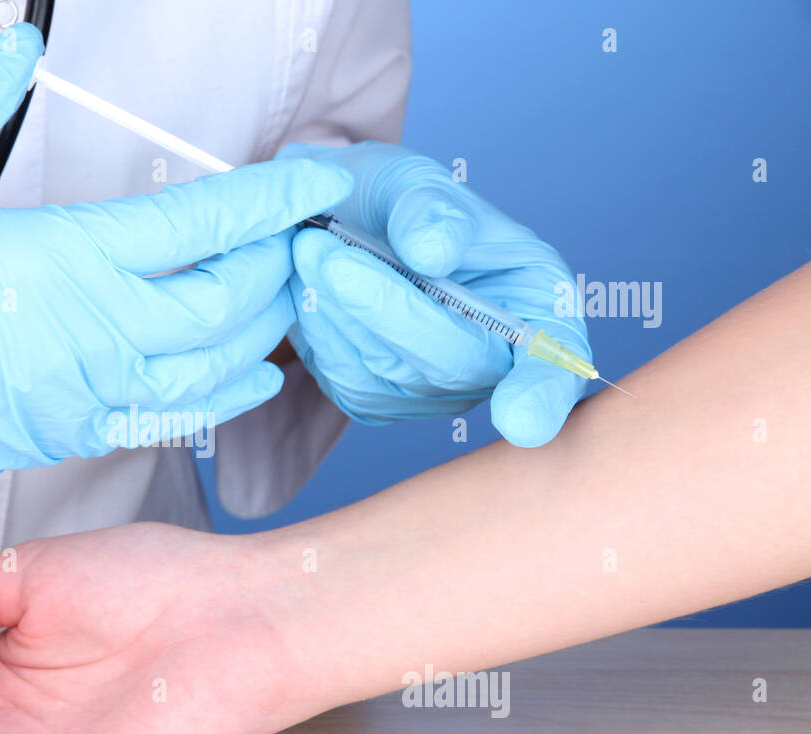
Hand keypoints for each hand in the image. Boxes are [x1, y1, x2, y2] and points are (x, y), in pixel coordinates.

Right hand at [0, 25, 352, 536]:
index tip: (322, 181)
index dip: (273, 200)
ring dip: (264, 328)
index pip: (202, 224)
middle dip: (280, 263)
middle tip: (301, 234)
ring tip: (288, 293)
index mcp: (62, 258)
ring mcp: (82, 396)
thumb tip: (16, 46)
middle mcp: (90, 334)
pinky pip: (168, 421)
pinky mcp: (64, 436)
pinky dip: (221, 395)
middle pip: (229, 301)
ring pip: (213, 368)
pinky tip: (250, 376)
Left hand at [278, 141, 590, 446]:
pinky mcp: (381, 401)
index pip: (555, 361)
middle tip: (323, 248)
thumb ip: (431, 210)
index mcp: (538, 301)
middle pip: (455, 367)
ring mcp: (438, 392)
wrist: (337, 220)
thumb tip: (432, 254)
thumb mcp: (417, 182)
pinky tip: (312, 287)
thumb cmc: (395, 201)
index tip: (519, 420)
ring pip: (389, 373)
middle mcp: (497, 361)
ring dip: (338, 309)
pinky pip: (347, 377)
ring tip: (309, 246)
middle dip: (386, 307)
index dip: (542, 392)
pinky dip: (321, 329)